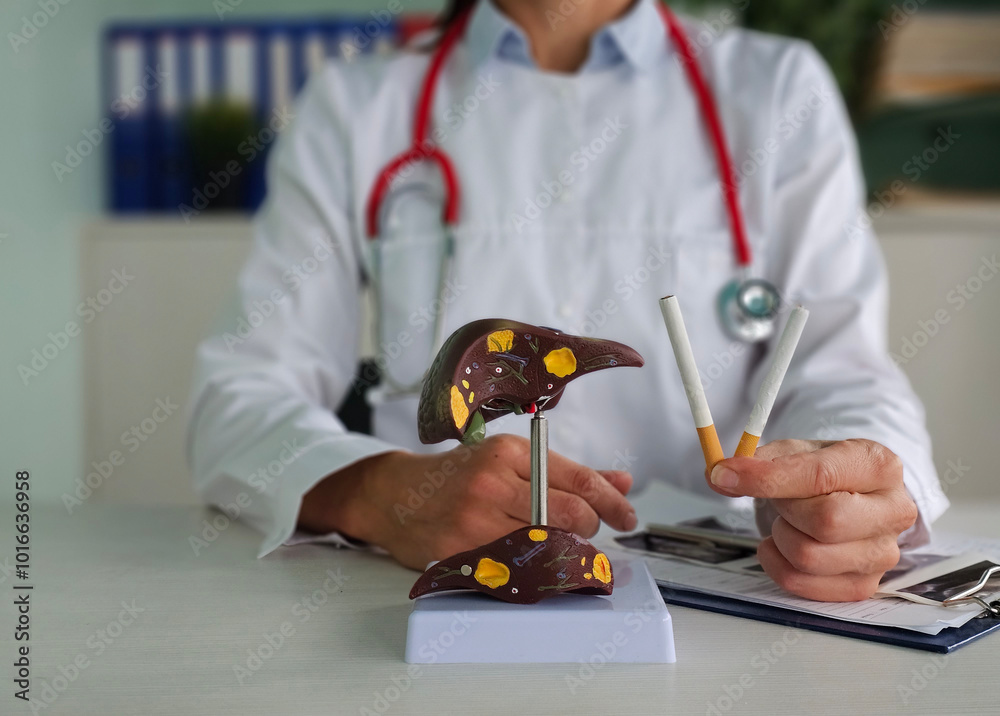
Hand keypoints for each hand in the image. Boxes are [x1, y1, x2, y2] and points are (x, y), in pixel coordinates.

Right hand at [299, 434, 637, 570]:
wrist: (395, 495)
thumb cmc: (457, 477)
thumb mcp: (510, 461)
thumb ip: (566, 473)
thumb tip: (621, 482)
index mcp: (510, 452)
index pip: (579, 479)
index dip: (611, 502)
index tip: (626, 516)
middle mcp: (493, 480)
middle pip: (569, 514)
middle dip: (588, 528)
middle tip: (585, 533)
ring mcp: (475, 517)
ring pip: (546, 544)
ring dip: (564, 552)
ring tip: (559, 548)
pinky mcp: (460, 549)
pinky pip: (515, 567)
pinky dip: (533, 570)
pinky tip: (530, 563)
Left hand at [706, 439, 917, 601]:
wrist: (850, 500)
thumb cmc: (823, 474)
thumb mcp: (795, 452)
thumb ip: (759, 459)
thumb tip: (721, 476)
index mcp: (878, 465)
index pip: (821, 476)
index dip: (767, 476)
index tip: (726, 473)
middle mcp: (893, 511)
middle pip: (826, 521)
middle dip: (785, 509)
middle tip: (780, 500)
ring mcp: (882, 553)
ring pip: (809, 556)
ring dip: (781, 536)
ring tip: (789, 521)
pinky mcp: (862, 585)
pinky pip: (801, 583)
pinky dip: (777, 564)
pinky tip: (783, 545)